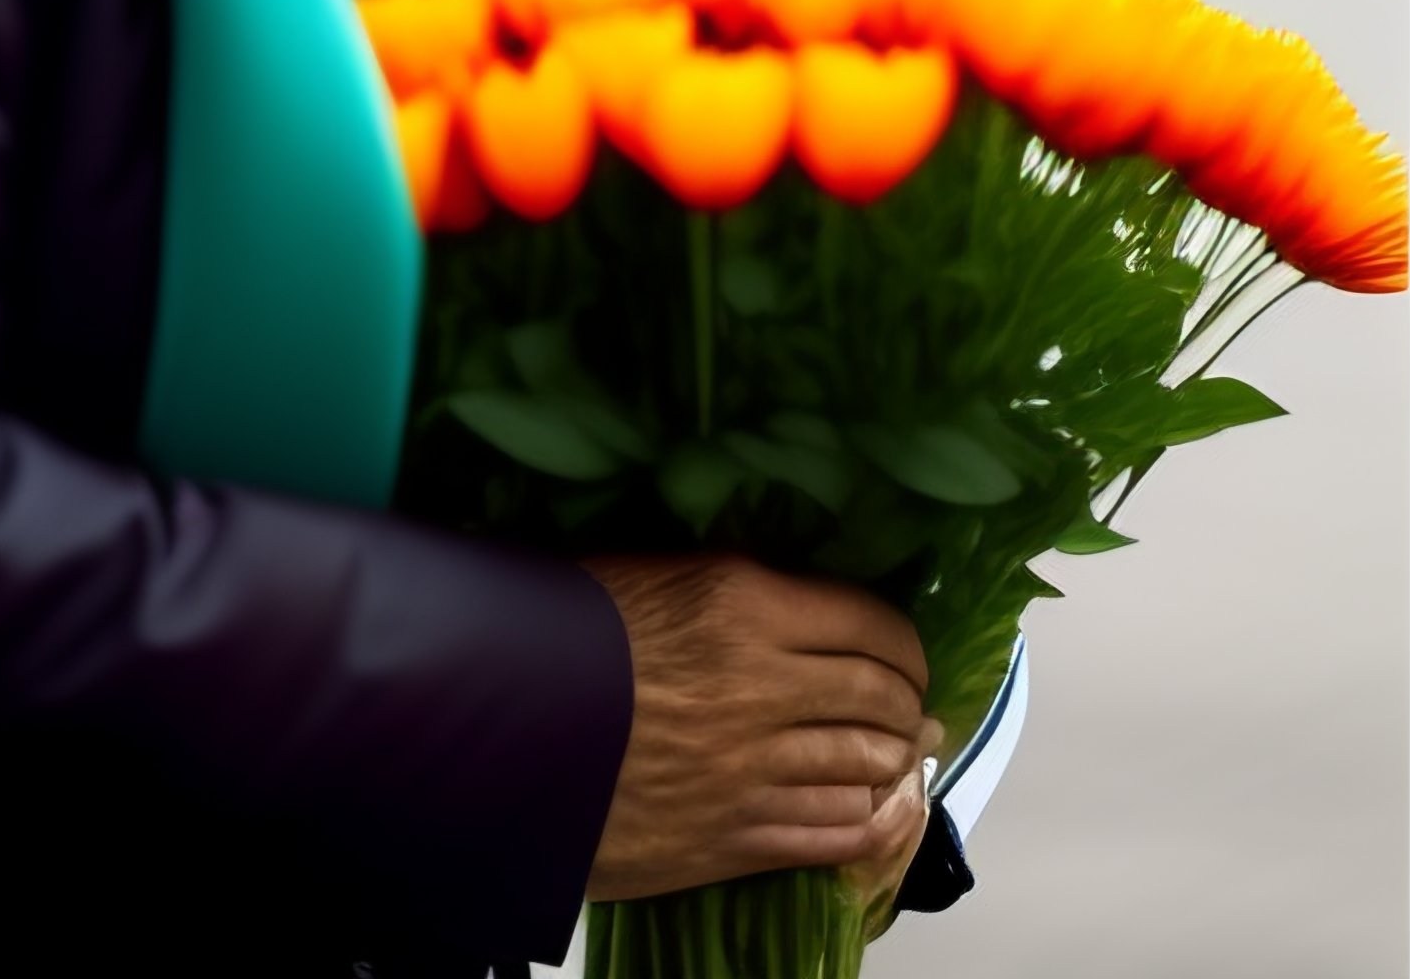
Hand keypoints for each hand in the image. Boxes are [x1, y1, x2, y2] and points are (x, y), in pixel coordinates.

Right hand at [579, 554, 940, 902]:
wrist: (497, 726)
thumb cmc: (563, 633)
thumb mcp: (651, 572)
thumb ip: (731, 585)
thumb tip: (793, 598)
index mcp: (744, 602)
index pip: (871, 622)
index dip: (903, 643)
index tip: (906, 653)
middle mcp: (763, 684)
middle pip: (879, 698)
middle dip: (907, 704)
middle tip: (912, 707)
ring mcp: (752, 769)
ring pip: (865, 767)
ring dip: (894, 762)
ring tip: (902, 757)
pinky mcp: (732, 836)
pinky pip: (830, 833)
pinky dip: (866, 821)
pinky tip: (871, 810)